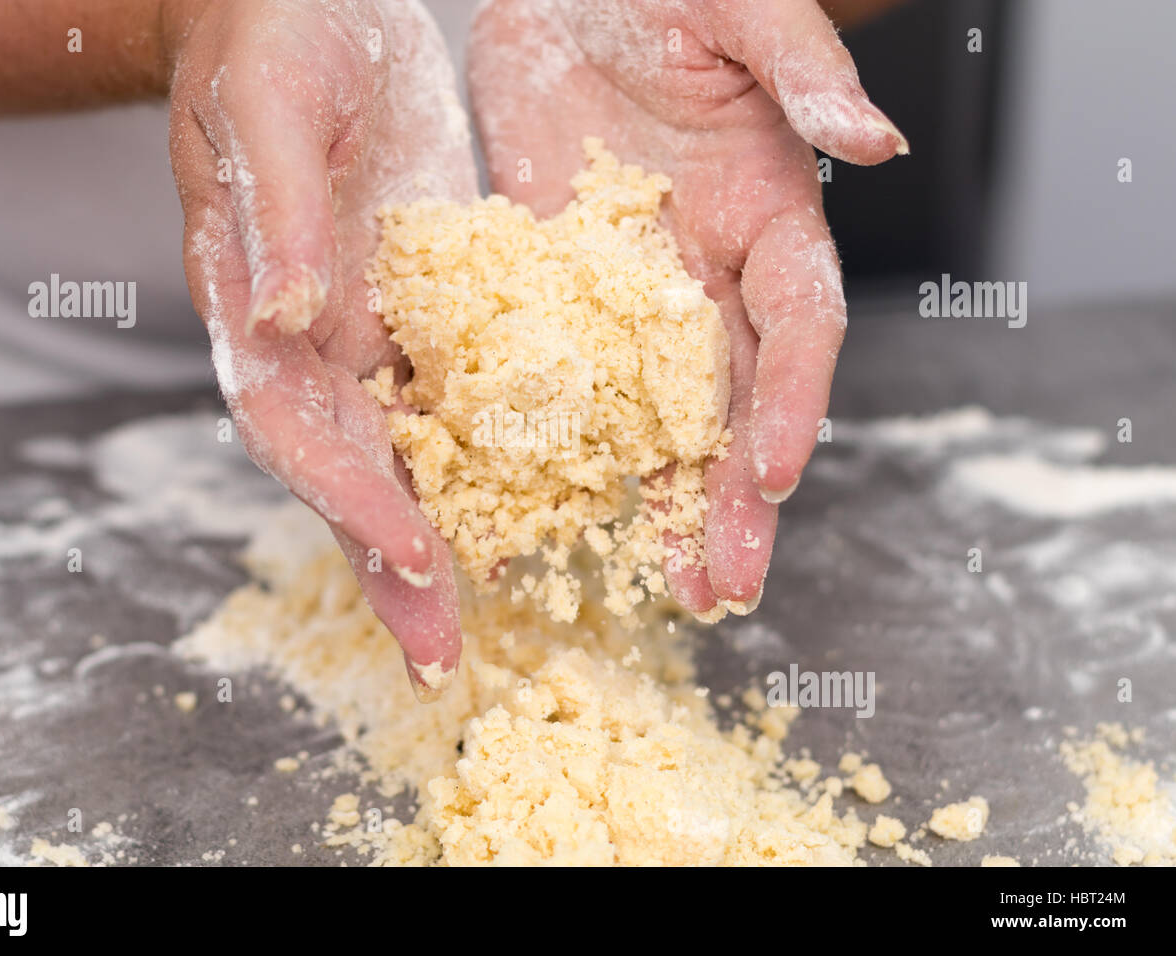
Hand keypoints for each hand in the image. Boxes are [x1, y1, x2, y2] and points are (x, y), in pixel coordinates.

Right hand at [166, 0, 476, 697]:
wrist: (304, 5)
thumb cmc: (270, 37)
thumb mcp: (272, 101)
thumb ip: (281, 209)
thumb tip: (282, 316)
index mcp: (254, 300)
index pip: (295, 422)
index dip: (349, 496)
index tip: (413, 555)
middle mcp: (309, 337)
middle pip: (347, 470)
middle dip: (390, 564)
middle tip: (439, 656)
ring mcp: (366, 329)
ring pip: (403, 453)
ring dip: (440, 538)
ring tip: (483, 621)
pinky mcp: (423, 308)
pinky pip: (456, 396)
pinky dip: (487, 460)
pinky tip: (534, 510)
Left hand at [469, 0, 905, 615]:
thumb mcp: (739, 10)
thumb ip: (798, 74)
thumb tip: (872, 140)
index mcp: (768, 215)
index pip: (797, 324)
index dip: (795, 401)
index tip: (779, 475)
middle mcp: (710, 274)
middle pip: (735, 402)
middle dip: (733, 496)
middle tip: (723, 583)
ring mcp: (634, 295)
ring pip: (659, 418)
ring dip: (665, 502)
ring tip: (664, 585)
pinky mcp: (559, 293)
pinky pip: (566, 382)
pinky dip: (565, 447)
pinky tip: (554, 507)